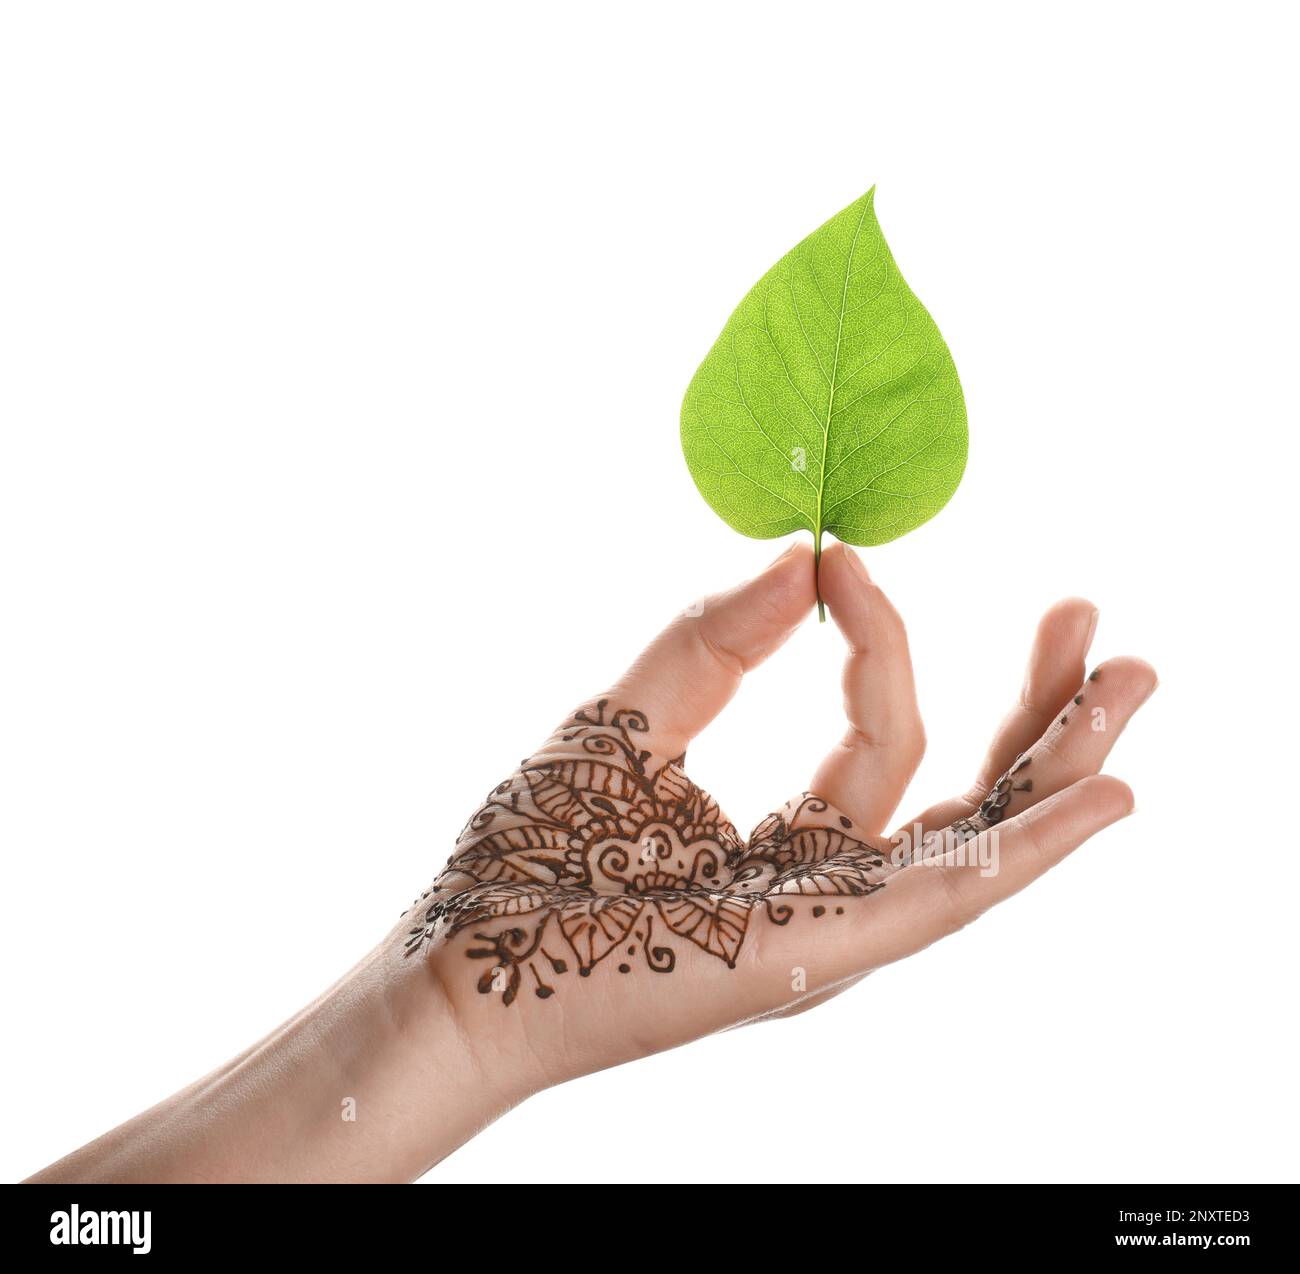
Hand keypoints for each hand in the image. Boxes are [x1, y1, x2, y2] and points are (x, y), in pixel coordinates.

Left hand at [400, 542, 1155, 1091]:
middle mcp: (829, 887)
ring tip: (1129, 680)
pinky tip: (1103, 793)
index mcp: (791, 841)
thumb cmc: (534, 855)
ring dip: (1056, 761)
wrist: (465, 967)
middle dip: (1035, 713)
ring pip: (976, 841)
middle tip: (1088, 624)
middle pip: (963, 796)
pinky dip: (1031, 847)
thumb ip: (719, 639)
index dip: (878, 637)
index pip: (877, 732)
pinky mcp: (820, 954)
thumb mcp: (633, 717)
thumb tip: (805, 553)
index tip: (845, 555)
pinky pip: (944, 896)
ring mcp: (833, 928)